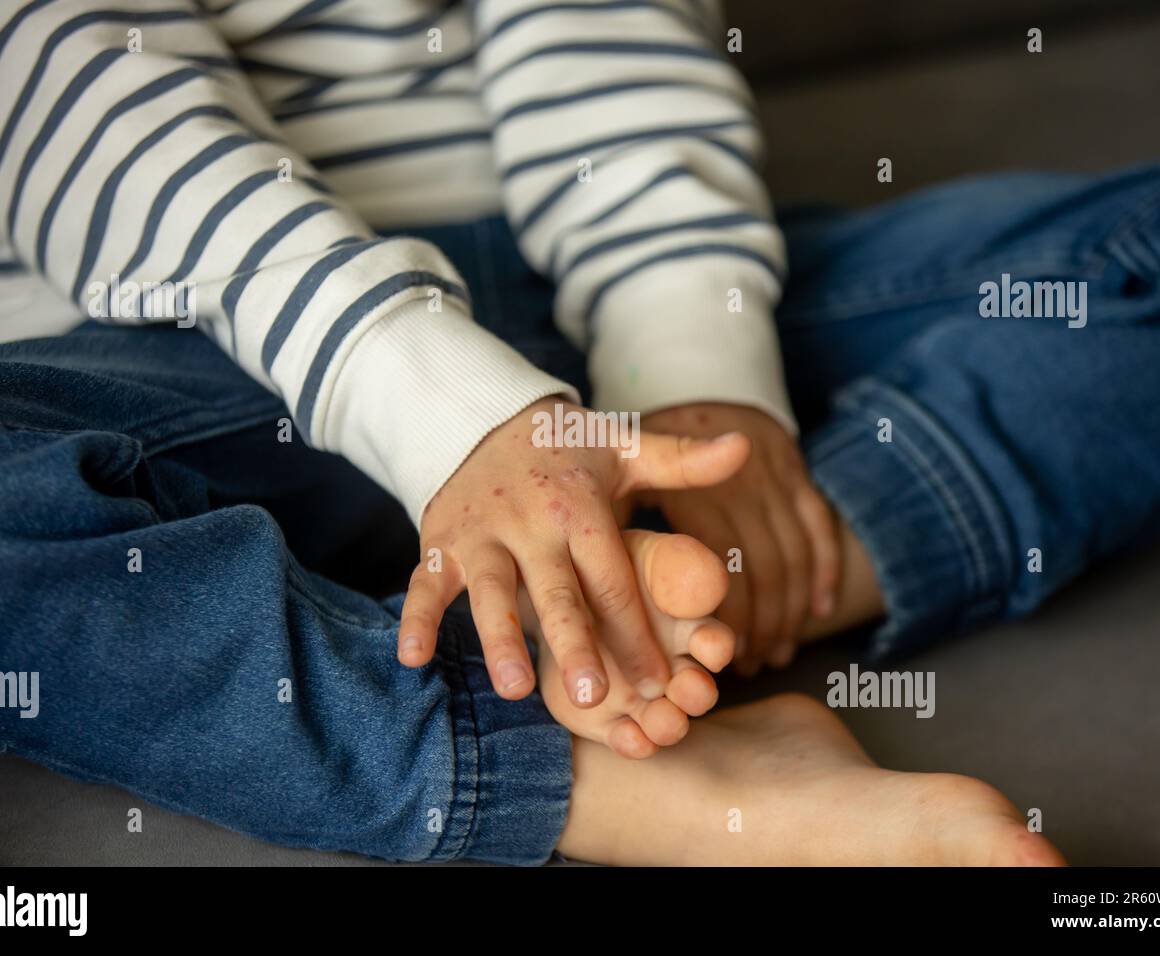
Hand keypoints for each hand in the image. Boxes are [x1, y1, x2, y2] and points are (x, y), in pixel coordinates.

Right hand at [399, 397, 749, 705]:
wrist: (484, 419)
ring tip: (516, 688)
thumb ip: (682, 461)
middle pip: (557, 589)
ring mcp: (482, 534)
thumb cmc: (567, 451)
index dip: (636, 627)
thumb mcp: (624, 449)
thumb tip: (746, 448)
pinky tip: (414, 659)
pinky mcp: (441, 542)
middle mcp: (531, 522)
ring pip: (491, 592)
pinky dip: (416, 618)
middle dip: (575, 642)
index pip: (613, 575)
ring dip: (500, 639)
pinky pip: (425, 583)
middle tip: (596, 694)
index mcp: (581, 507)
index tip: (659, 677)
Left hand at [637, 403, 840, 673]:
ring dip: (790, 609)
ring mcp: (775, 475)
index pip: (719, 568)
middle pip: (762, 568)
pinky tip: (819, 610)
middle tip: (746, 667)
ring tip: (775, 653)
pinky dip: (825, 568)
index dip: (725, 615)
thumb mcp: (617, 479)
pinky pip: (819, 524)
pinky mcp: (797, 471)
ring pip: (793, 553)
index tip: (717, 653)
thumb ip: (617, 527)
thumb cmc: (640, 447)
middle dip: (760, 625)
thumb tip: (597, 595)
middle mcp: (740, 484)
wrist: (689, 386)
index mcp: (695, 492)